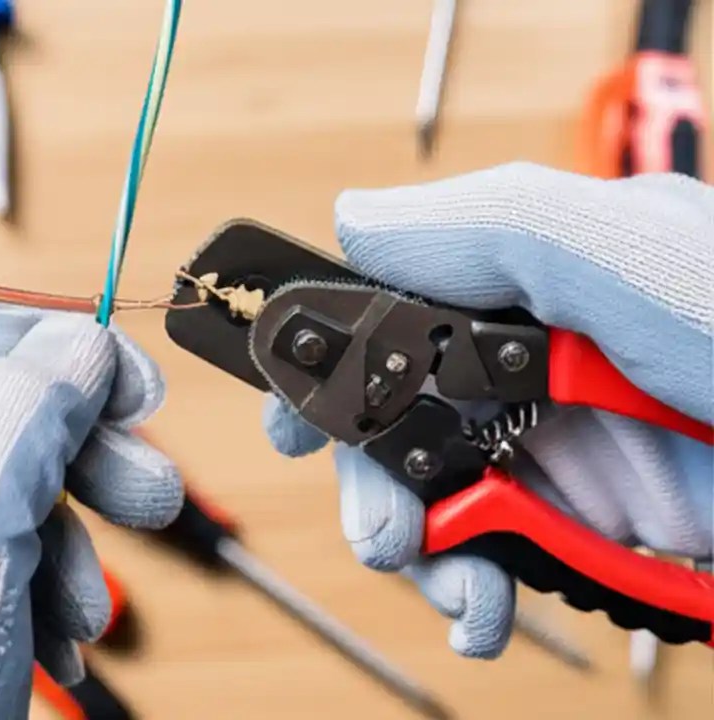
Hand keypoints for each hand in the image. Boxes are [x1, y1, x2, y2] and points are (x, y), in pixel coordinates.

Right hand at [264, 163, 712, 657]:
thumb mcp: (651, 266)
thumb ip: (501, 228)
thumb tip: (356, 223)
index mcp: (560, 274)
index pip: (405, 299)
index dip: (335, 354)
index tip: (294, 419)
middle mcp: (561, 354)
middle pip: (410, 408)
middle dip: (377, 477)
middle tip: (384, 534)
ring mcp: (584, 442)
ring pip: (448, 490)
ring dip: (428, 550)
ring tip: (454, 593)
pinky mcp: (605, 519)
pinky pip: (506, 552)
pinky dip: (481, 587)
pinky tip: (484, 610)